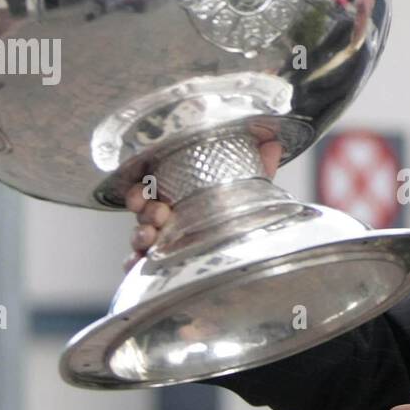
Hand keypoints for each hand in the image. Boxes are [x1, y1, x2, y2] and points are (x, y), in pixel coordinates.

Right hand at [121, 139, 283, 271]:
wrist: (251, 248)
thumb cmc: (237, 213)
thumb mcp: (250, 189)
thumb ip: (260, 167)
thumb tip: (274, 144)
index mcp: (178, 196)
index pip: (151, 189)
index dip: (141, 190)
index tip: (143, 192)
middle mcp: (167, 218)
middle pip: (143, 212)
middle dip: (144, 211)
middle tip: (158, 213)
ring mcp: (163, 242)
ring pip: (140, 237)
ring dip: (140, 236)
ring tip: (151, 237)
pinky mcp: (163, 265)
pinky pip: (142, 265)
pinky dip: (135, 263)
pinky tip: (138, 263)